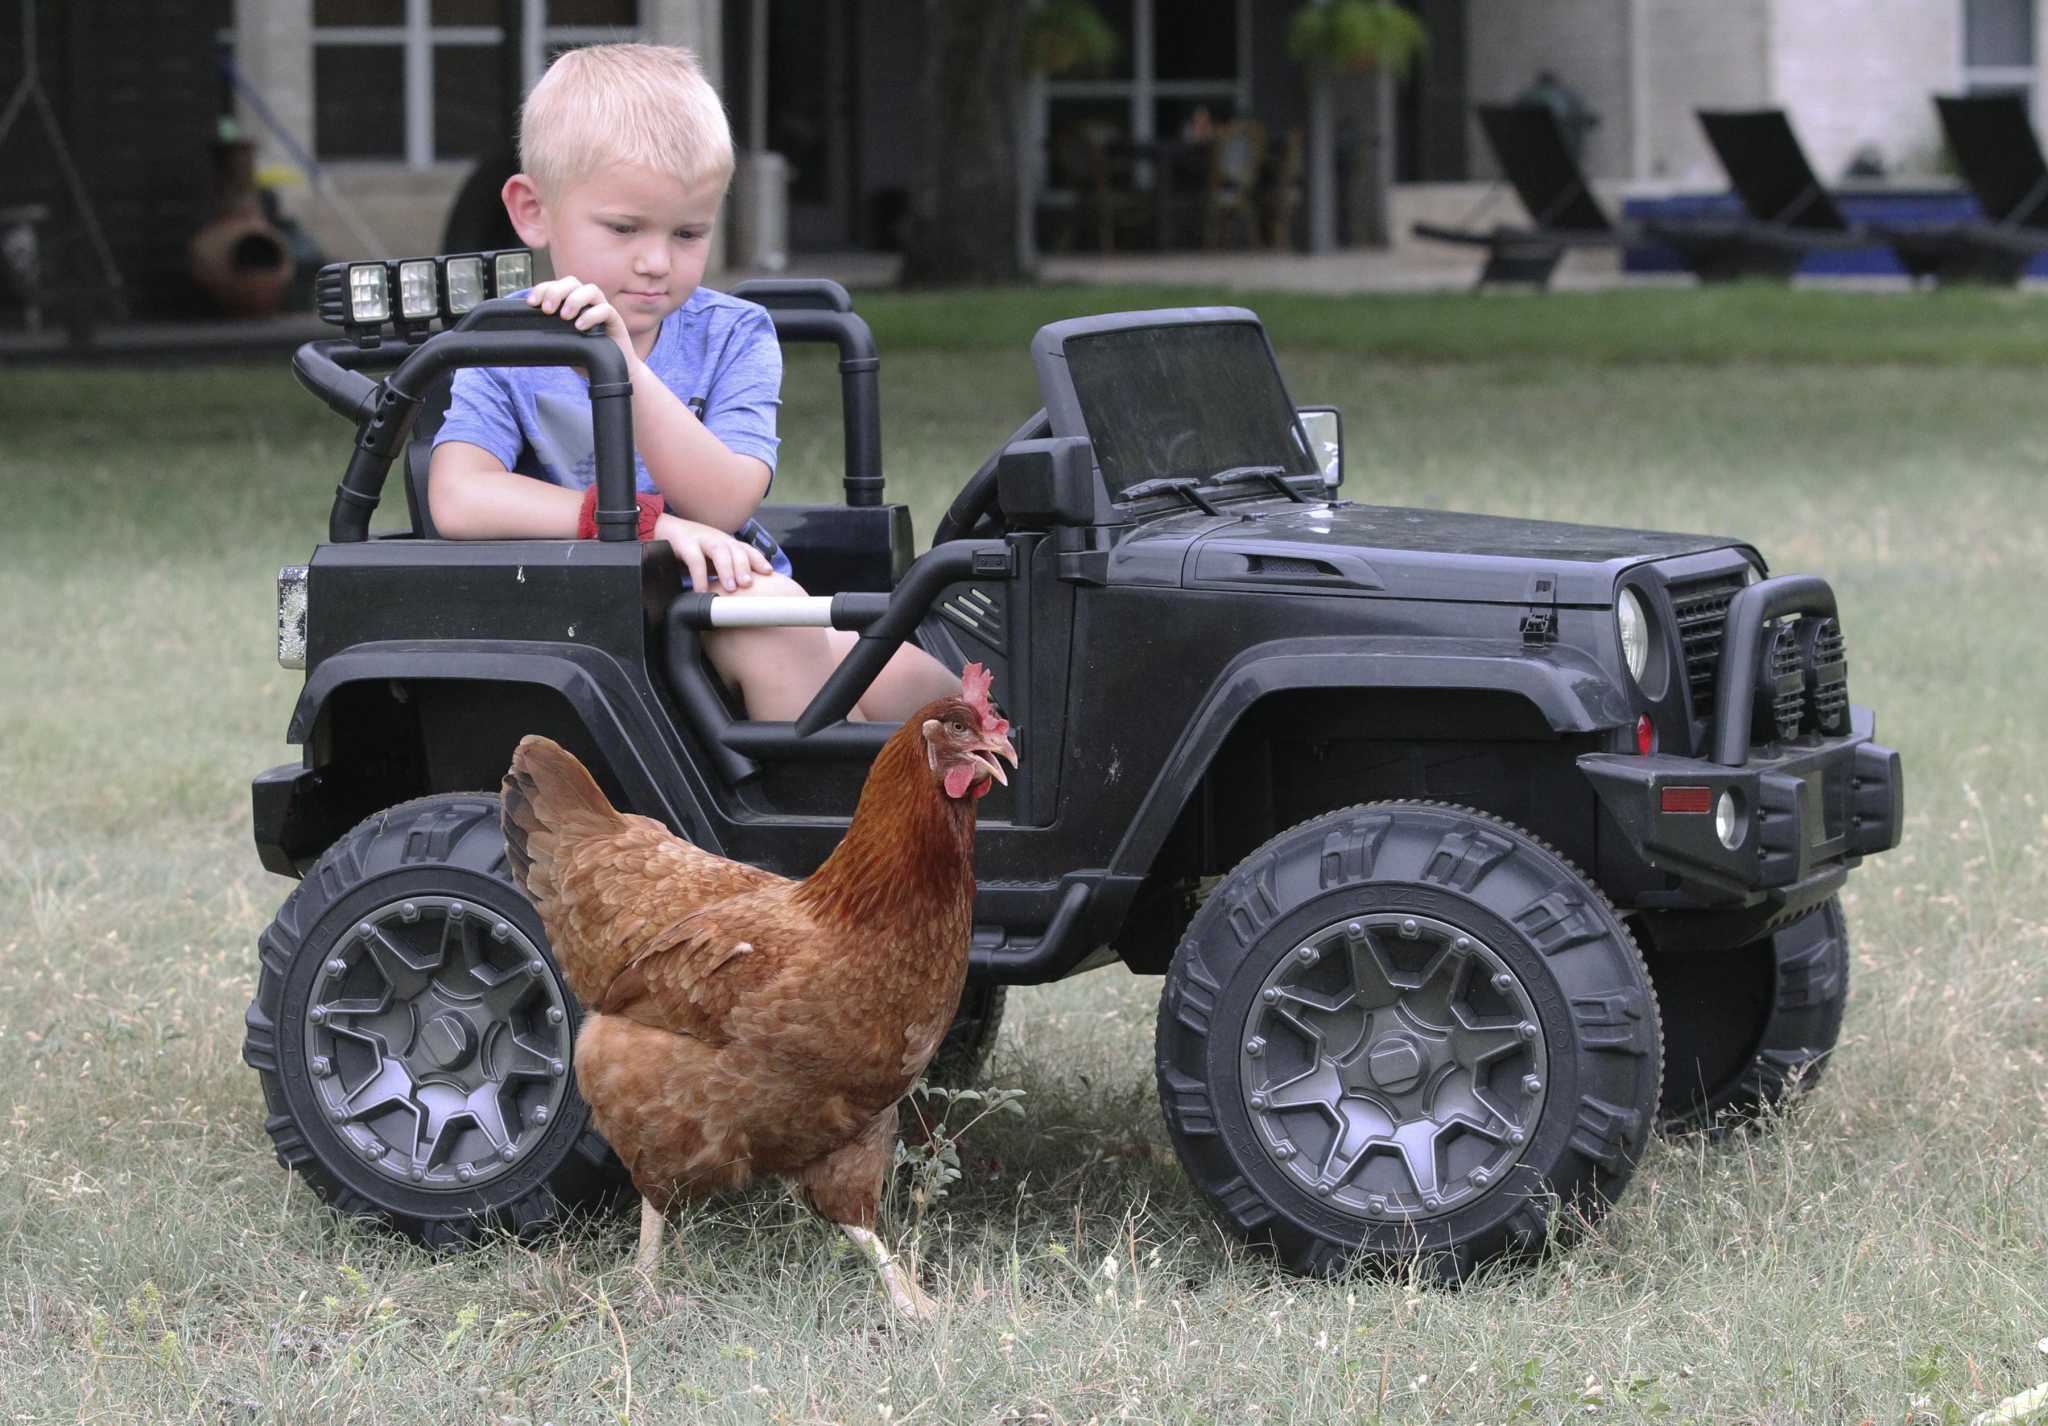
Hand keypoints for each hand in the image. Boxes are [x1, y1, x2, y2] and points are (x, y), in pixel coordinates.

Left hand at [526, 274, 634, 365]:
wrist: (610, 369)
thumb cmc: (584, 354)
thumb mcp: (562, 341)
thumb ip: (549, 331)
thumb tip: (527, 331)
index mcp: (571, 302)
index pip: (556, 285)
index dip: (542, 289)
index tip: (531, 303)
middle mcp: (587, 302)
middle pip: (572, 282)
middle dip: (556, 292)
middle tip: (547, 310)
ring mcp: (601, 309)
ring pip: (591, 290)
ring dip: (575, 300)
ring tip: (565, 317)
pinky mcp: (615, 320)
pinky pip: (605, 309)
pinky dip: (591, 315)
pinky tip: (580, 327)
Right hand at [654, 513, 771, 593]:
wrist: (660, 530)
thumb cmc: (689, 549)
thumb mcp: (711, 559)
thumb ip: (725, 571)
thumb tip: (741, 595)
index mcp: (726, 543)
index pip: (747, 550)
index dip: (758, 560)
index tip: (769, 573)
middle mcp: (717, 539)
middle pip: (736, 550)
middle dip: (744, 566)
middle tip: (748, 584)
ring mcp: (701, 539)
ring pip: (719, 551)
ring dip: (727, 569)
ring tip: (731, 588)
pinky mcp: (683, 543)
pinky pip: (694, 559)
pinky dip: (699, 576)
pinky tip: (701, 590)